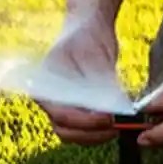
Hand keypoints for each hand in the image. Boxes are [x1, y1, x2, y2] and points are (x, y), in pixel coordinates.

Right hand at [35, 16, 123, 145]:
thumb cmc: (88, 35)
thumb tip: (108, 107)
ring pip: (73, 134)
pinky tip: (116, 123)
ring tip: (118, 127)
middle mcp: (49, 99)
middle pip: (64, 130)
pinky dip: (98, 131)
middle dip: (90, 133)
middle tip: (115, 127)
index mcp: (44, 84)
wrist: (90, 27)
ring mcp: (61, 106)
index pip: (61, 113)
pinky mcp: (76, 110)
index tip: (108, 119)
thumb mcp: (94, 55)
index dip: (85, 121)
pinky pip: (83, 129)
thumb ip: (98, 82)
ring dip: (95, 136)